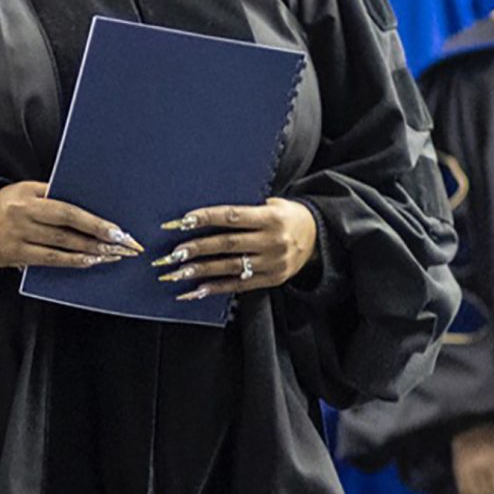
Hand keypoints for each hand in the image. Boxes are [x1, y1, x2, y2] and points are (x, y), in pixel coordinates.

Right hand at [0, 181, 140, 269]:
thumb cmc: (4, 206)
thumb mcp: (24, 191)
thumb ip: (51, 195)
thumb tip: (87, 203)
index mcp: (28, 195)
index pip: (68, 209)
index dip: (94, 221)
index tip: (116, 228)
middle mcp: (23, 216)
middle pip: (68, 228)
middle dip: (100, 237)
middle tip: (124, 244)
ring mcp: (19, 237)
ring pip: (62, 246)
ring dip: (91, 252)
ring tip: (112, 255)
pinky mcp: (16, 255)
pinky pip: (50, 260)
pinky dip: (72, 261)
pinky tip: (89, 261)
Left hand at [151, 198, 318, 300]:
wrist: (319, 237)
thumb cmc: (288, 216)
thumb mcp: (273, 204)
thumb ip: (247, 210)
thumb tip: (208, 214)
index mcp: (271, 218)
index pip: (233, 216)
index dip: (207, 218)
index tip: (182, 221)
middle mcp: (272, 241)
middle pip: (228, 244)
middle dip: (198, 248)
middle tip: (173, 252)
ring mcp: (272, 263)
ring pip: (230, 267)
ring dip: (202, 270)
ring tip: (179, 272)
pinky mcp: (272, 279)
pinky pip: (240, 285)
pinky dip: (217, 287)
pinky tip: (197, 289)